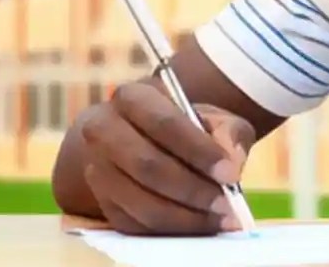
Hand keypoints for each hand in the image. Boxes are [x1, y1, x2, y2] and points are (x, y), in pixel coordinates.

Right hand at [79, 81, 255, 235]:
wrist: (151, 141)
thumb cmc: (186, 127)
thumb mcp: (214, 118)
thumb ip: (228, 133)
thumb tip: (232, 161)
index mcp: (132, 97)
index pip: (163, 122)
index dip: (198, 150)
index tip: (230, 173)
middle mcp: (103, 129)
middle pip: (146, 165)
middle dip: (191, 189)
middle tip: (226, 203)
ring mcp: (96, 169)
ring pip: (139, 202)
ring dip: (184, 217)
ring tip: (220, 219)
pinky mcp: (101, 202)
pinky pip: (134, 225)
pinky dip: (171, 231)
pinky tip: (201, 226)